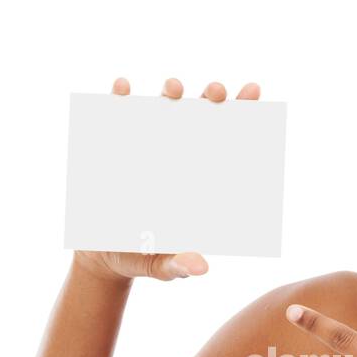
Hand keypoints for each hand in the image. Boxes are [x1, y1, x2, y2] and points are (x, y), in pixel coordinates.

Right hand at [73, 76, 262, 282]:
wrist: (102, 256)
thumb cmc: (143, 258)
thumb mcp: (162, 266)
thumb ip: (179, 265)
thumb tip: (201, 267)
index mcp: (200, 178)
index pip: (228, 141)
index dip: (242, 113)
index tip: (253, 90)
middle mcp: (177, 155)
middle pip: (201, 115)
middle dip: (211, 97)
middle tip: (216, 92)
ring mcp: (146, 147)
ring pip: (163, 108)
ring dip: (170, 92)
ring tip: (174, 88)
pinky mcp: (113, 146)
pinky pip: (116, 116)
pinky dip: (119, 99)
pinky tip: (122, 89)